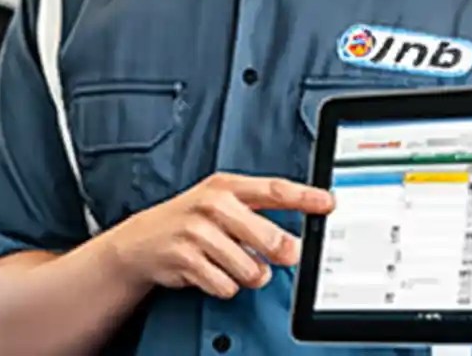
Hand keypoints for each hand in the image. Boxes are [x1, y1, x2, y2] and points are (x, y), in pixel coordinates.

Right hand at [104, 173, 334, 298]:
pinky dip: (226, 286)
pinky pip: (226, 286)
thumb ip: (257, 213)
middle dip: (282, 253)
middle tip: (286, 255)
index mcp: (227, 186)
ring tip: (235, 263)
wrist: (142, 240)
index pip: (275, 190)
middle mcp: (213, 205)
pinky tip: (214, 272)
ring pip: (250, 269)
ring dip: (249, 274)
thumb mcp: (221, 202)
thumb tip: (296, 239)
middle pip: (269, 237)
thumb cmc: (192, 220)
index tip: (329, 204)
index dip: (305, 197)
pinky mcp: (186, 260)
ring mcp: (197, 233)